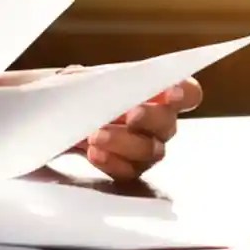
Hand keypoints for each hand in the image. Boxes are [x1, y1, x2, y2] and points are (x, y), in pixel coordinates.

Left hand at [78, 77, 202, 180]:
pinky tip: (94, 153)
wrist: (60, 117)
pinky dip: (111, 162)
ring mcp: (147, 148)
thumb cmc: (83, 93)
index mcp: (158, 93)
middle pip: (169, 124)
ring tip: (96, 135)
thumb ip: (99, 78)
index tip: (172, 93)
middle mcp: (159, 123)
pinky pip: (128, 171)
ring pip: (150, 151)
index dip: (185, 94)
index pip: (189, 94)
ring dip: (124, 142)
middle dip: (151, 118)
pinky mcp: (129, 169)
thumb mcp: (88, 78)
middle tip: (131, 115)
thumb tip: (98, 80)